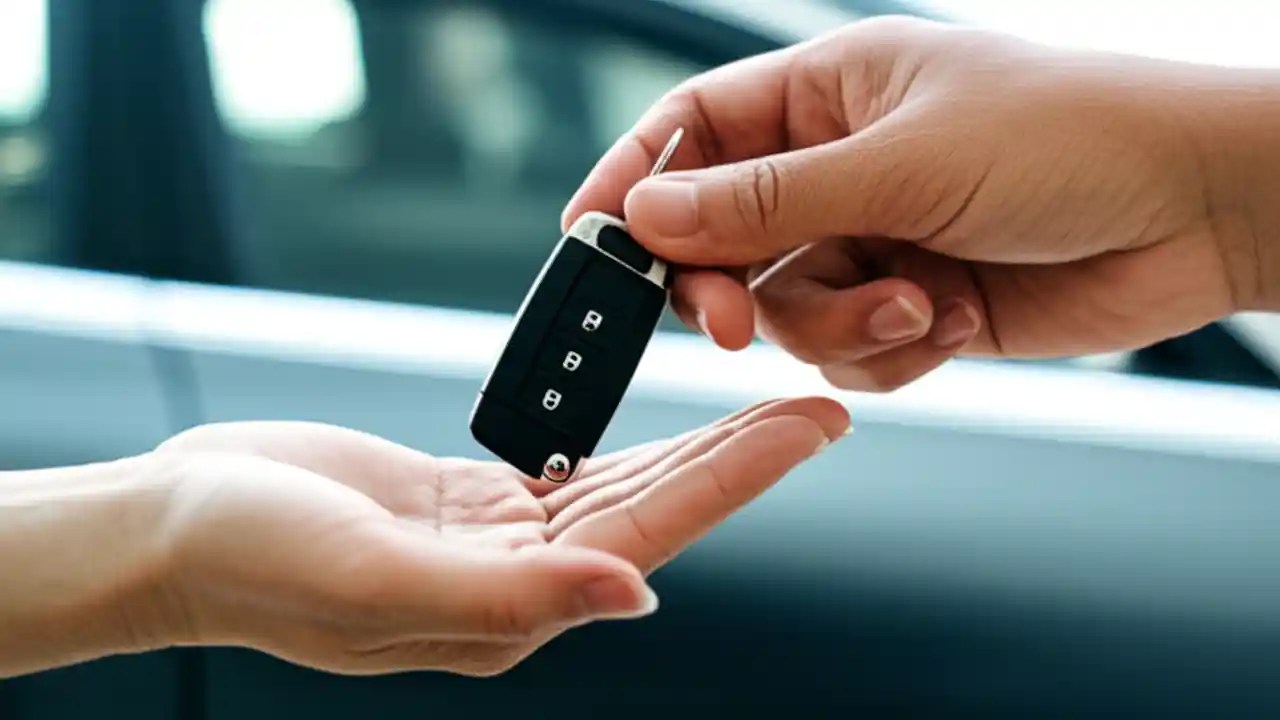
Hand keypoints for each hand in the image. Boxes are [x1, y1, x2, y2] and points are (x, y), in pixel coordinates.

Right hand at [134, 398, 846, 676]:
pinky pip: (564, 465)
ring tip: (763, 401)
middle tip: (820, 404)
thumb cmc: (259, 560)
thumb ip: (510, 597)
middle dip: (740, 457)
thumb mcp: (380, 580)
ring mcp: (495, 541)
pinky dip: (617, 436)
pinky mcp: (467, 501)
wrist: (178, 527)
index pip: (653, 535)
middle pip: (656, 508)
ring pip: (620, 484)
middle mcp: (518, 583)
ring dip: (692, 442)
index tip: (811, 429)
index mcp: (510, 614)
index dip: (737, 478)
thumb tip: (634, 597)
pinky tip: (662, 417)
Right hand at [564, 16, 1279, 390]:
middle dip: (730, 286)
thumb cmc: (1069, 139)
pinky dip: (888, 346)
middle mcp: (840, 164)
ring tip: (915, 299)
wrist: (1198, 210)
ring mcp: (874, 235)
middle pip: (722, 236)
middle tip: (734, 323)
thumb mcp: (899, 160)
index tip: (590, 244)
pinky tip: (950, 315)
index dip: (633, 182)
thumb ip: (766, 200)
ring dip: (839, 320)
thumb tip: (649, 211)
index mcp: (825, 93)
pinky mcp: (912, 301)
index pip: (692, 131)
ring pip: (786, 307)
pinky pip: (849, 348)